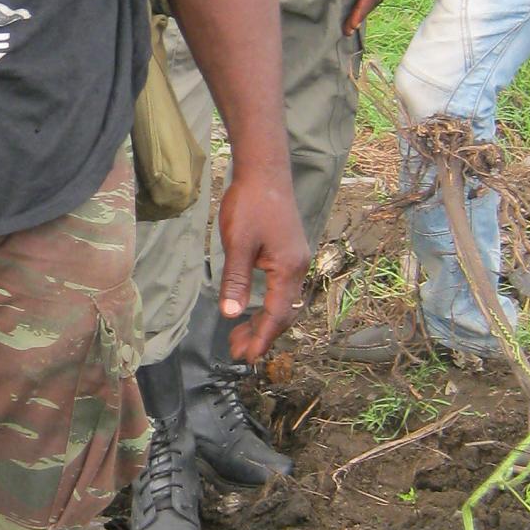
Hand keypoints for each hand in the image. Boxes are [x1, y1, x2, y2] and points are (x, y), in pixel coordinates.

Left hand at [214, 163, 307, 362]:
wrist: (265, 171)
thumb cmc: (250, 203)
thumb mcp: (238, 243)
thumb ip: (235, 281)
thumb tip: (231, 314)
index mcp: (289, 268)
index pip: (277, 314)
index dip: (262, 338)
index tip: (247, 358)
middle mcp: (298, 268)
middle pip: (283, 313)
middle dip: (261, 335)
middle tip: (237, 352)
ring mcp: (295, 260)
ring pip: (282, 302)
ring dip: (262, 321)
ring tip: (239, 337)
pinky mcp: (288, 253)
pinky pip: (280, 290)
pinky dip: (266, 305)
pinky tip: (251, 310)